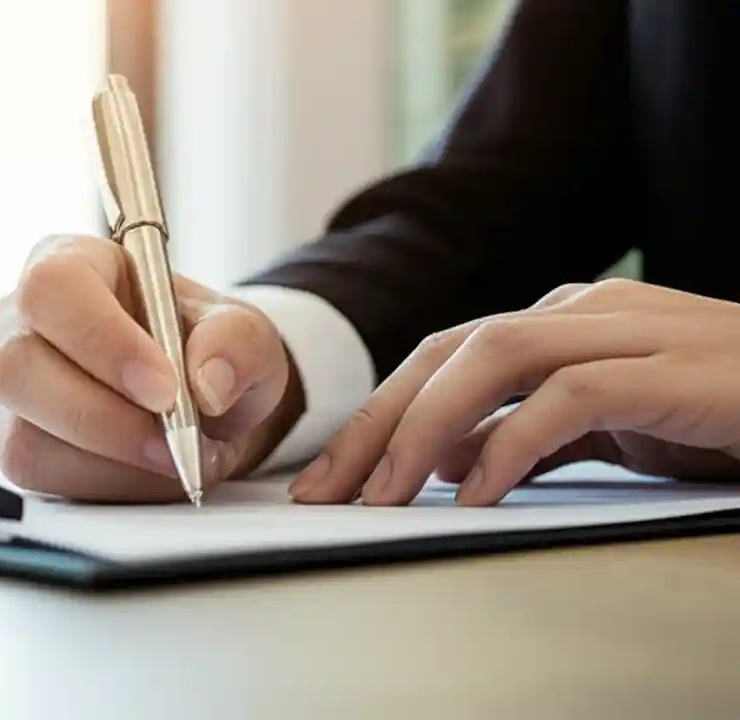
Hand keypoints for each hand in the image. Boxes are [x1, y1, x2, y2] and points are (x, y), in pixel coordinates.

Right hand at [0, 235, 300, 501]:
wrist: (199, 399)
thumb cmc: (204, 347)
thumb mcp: (243, 332)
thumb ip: (236, 343)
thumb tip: (206, 383)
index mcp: (69, 262)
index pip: (54, 288)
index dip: (101, 340)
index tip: (163, 388)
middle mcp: (20, 321)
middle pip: (18, 367)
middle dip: (103, 418)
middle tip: (173, 441)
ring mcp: (10, 389)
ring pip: (25, 437)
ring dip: (112, 462)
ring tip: (176, 458)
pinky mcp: (15, 445)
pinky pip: (41, 477)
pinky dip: (106, 486)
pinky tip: (147, 471)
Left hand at [289, 279, 739, 505]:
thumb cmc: (717, 414)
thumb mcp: (600, 431)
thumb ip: (524, 434)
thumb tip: (441, 461)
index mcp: (558, 323)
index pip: (438, 359)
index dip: (374, 415)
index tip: (327, 479)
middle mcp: (582, 312)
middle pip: (446, 351)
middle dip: (375, 422)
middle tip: (327, 491)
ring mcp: (628, 329)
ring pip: (494, 356)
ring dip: (424, 427)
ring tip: (384, 495)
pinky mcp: (670, 366)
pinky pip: (568, 395)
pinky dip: (509, 441)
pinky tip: (474, 493)